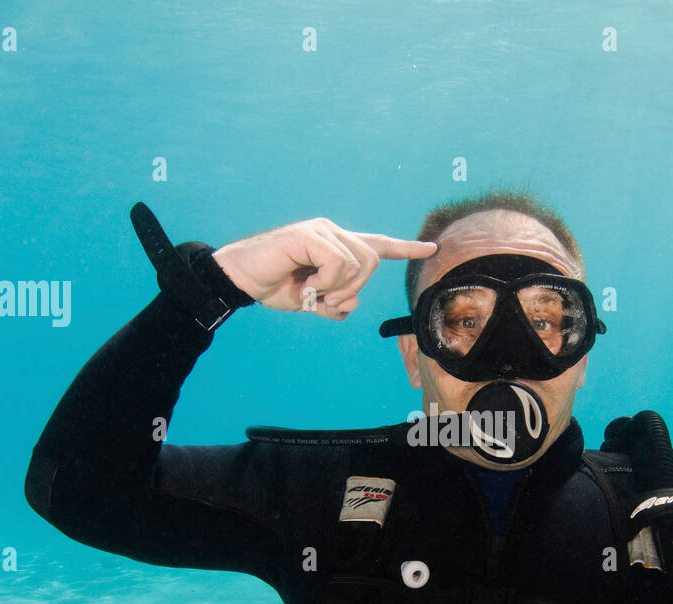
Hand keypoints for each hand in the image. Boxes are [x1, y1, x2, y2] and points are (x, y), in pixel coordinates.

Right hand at [212, 218, 435, 320]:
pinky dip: (326, 282)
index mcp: (337, 247)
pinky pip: (339, 263)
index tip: (431, 248)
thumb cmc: (274, 286)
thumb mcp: (311, 302)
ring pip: (360, 264)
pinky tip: (305, 285)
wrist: (241, 278)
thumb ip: (335, 303)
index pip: (378, 244)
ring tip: (310, 292)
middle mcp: (333, 233)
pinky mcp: (310, 234)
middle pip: (373, 261)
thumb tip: (352, 302)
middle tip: (324, 300)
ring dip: (338, 288)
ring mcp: (322, 230)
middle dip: (355, 289)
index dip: (405, 248)